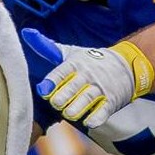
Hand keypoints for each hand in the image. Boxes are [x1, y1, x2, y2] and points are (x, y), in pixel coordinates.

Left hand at [25, 28, 153, 129]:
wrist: (127, 64)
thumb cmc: (91, 60)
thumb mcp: (71, 52)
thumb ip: (47, 47)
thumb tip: (26, 32)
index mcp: (75, 63)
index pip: (61, 72)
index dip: (52, 81)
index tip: (43, 89)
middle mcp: (88, 75)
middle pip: (73, 87)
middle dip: (63, 96)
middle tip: (56, 103)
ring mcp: (101, 88)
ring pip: (87, 99)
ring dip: (77, 108)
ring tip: (69, 113)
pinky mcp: (112, 101)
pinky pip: (104, 110)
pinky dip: (96, 117)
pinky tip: (89, 122)